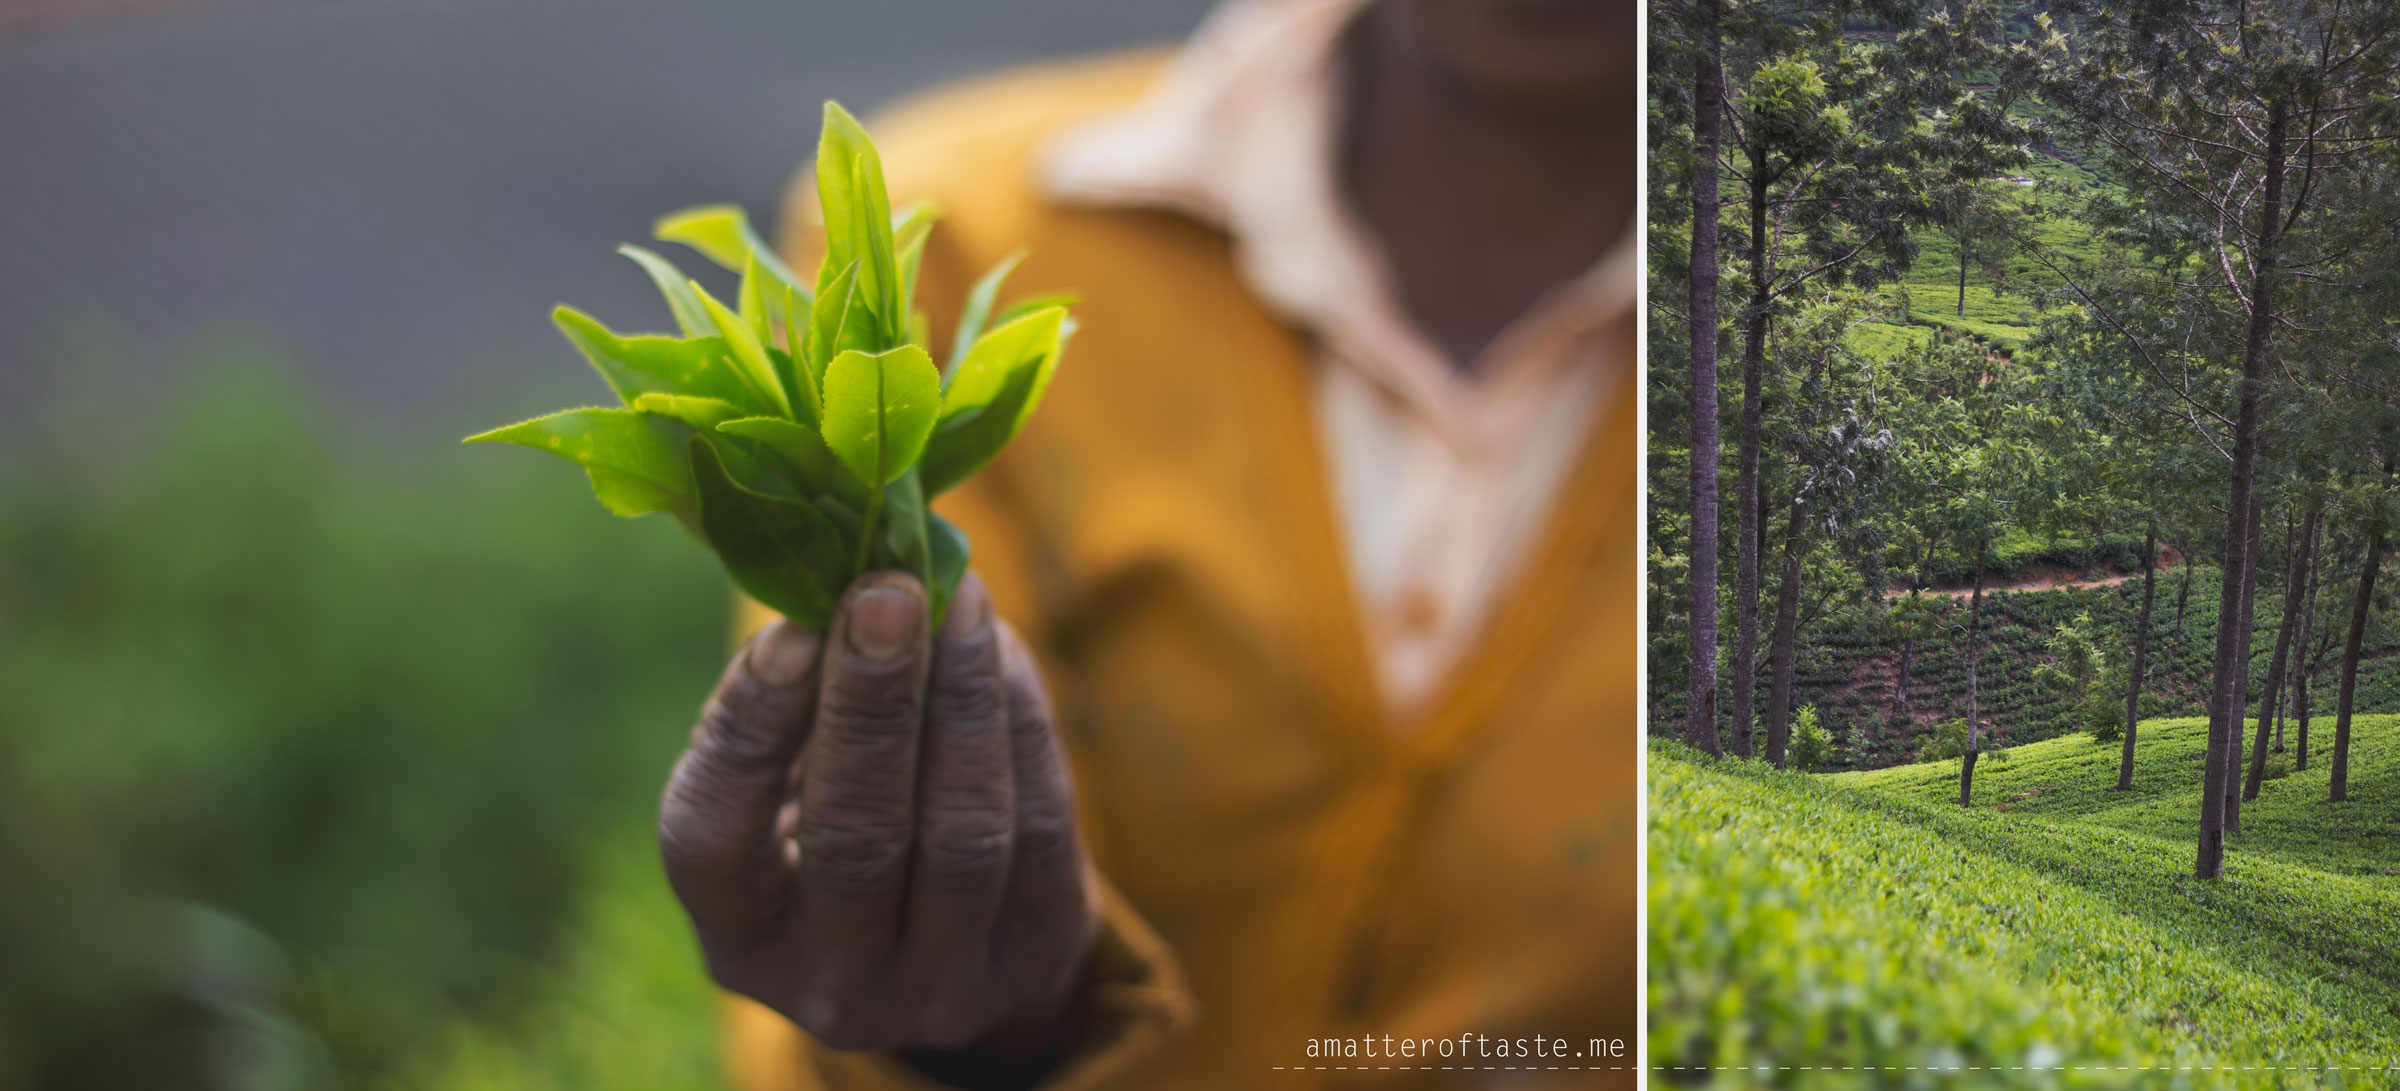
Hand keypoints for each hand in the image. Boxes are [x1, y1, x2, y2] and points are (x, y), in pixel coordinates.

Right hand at [659, 570, 1098, 1073]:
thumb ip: (788, 708)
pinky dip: (1020, 719)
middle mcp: (832, 980)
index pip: (714, 841)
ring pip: (963, 830)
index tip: (786, 629)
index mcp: (738, 938)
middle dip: (873, 703)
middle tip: (886, 592)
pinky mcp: (1035, 952)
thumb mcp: (781, 798)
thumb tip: (838, 573)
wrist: (960, 957)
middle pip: (856, 837)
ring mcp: (942, 982)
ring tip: (957, 595)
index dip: (749, 731)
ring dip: (962, 698)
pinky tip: (997, 645)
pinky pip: (1039, 822)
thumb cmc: (836, 833)